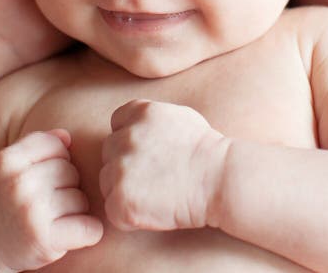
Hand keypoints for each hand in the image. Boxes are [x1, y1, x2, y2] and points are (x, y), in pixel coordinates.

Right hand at [0, 129, 102, 271]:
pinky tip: (68, 235)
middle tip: (44, 205)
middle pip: (71, 171)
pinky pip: (90, 228)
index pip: (56, 144)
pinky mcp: (44, 240)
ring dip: (73, 212)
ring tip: (49, 220)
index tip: (43, 177)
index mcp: (7, 161)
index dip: (56, 160)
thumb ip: (34, 146)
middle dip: (65, 188)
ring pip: (81, 199)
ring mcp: (31, 211)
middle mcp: (17, 183)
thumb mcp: (4, 168)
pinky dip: (87, 233)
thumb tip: (67, 136)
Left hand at [99, 99, 228, 231]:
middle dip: (125, 165)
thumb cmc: (206, 151)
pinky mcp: (121, 200)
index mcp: (139, 112)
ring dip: (124, 189)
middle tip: (154, 177)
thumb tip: (132, 124)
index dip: (130, 140)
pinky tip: (152, 210)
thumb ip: (149, 118)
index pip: (116, 124)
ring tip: (155, 194)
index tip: (149, 154)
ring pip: (107, 181)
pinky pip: (112, 210)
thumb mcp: (178, 116)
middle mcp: (125, 137)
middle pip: (109, 153)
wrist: (220, 179)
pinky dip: (128, 215)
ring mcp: (121, 169)